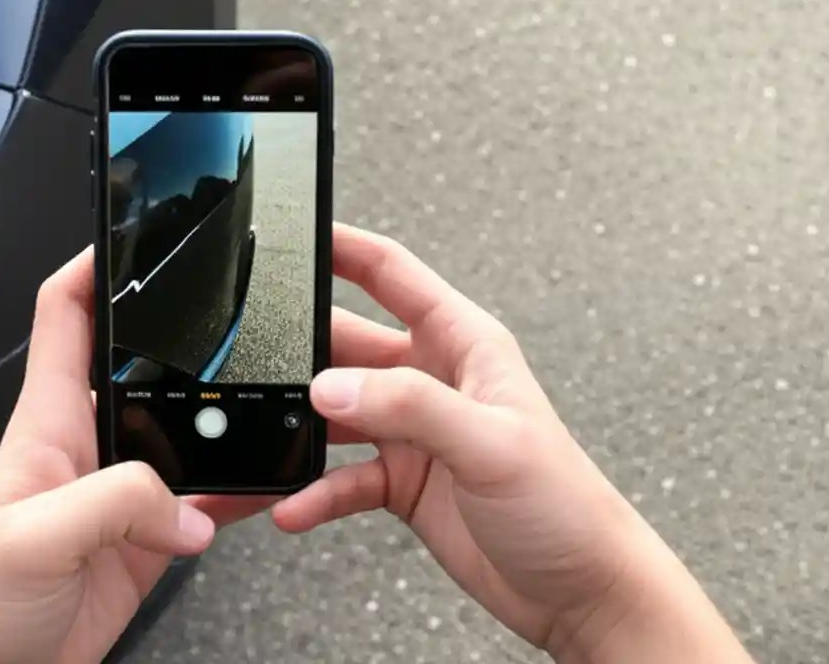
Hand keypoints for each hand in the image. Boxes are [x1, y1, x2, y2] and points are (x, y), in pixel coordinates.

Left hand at [0, 247, 264, 663]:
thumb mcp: (32, 538)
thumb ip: (112, 502)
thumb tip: (184, 506)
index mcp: (47, 426)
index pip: (67, 318)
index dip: (96, 265)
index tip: (135, 230)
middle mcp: (88, 450)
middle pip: (145, 369)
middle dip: (188, 344)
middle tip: (238, 325)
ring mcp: (119, 494)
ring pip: (187, 433)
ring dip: (222, 426)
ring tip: (263, 411)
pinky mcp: (146, 540)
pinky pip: (204, 500)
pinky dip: (237, 494)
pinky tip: (260, 488)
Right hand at [273, 224, 751, 662]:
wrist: (580, 590)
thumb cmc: (567, 505)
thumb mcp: (492, 443)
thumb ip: (411, 407)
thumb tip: (334, 385)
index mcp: (463, 344)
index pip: (391, 274)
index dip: (342, 249)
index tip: (292, 238)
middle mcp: (433, 380)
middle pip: (346, 345)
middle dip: (298, 354)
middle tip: (248, 363)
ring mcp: (414, 433)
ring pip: (334, 415)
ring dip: (295, 431)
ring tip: (257, 446)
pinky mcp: (402, 482)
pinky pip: (340, 478)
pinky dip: (313, 492)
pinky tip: (293, 506)